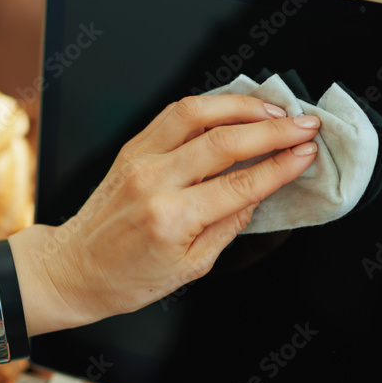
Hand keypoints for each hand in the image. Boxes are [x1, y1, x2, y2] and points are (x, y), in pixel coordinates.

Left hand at [10, 94, 318, 334]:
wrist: (74, 268)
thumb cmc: (128, 277)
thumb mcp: (191, 267)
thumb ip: (228, 226)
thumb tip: (259, 192)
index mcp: (172, 219)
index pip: (241, 183)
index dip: (281, 165)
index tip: (307, 152)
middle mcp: (154, 182)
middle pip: (225, 141)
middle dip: (273, 129)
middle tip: (305, 125)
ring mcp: (140, 158)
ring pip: (198, 113)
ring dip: (243, 105)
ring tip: (275, 109)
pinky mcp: (132, 146)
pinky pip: (175, 114)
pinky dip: (211, 104)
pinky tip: (235, 106)